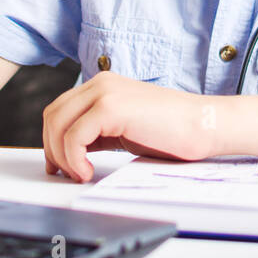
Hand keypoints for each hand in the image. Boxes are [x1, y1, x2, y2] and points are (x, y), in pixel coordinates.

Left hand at [42, 72, 220, 182]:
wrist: (205, 125)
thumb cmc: (173, 132)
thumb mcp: (125, 130)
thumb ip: (98, 133)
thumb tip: (72, 152)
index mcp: (103, 85)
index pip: (60, 109)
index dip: (53, 140)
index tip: (59, 165)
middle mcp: (101, 83)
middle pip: (53, 115)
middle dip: (52, 149)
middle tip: (65, 173)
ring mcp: (105, 92)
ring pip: (58, 125)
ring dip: (62, 156)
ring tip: (81, 174)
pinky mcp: (111, 107)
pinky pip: (73, 136)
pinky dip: (74, 159)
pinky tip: (88, 171)